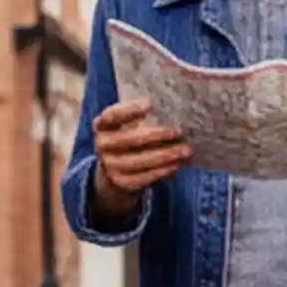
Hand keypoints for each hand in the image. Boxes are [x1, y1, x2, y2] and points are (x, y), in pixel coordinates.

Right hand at [92, 99, 190, 213]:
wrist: (115, 170)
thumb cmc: (128, 140)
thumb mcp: (128, 126)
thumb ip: (144, 119)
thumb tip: (174, 116)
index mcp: (102, 125)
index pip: (113, 115)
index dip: (129, 110)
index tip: (149, 104)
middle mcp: (102, 145)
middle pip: (131, 139)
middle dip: (158, 135)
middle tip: (179, 132)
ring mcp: (109, 165)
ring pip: (141, 160)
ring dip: (166, 155)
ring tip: (185, 151)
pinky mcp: (120, 182)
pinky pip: (145, 177)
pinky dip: (163, 171)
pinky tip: (177, 164)